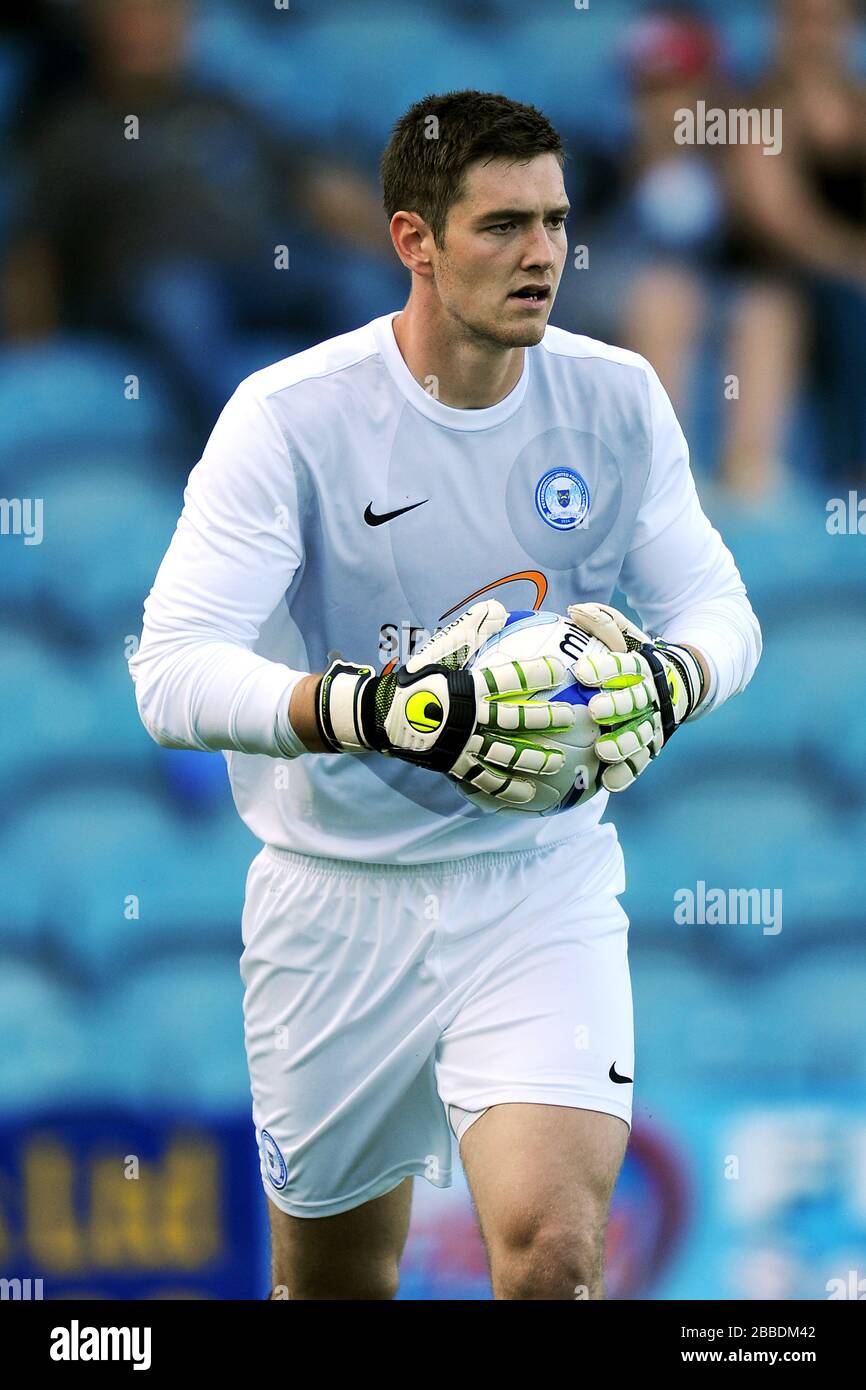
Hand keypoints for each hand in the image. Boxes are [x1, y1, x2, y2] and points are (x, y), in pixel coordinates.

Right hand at [315, 600, 578, 806]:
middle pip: (513, 718)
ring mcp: (463, 744)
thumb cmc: (417, 680)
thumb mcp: (440, 651)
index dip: (535, 673)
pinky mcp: (456, 766)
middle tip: (572, 717)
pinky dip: (509, 789)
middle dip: (545, 718)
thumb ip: (471, 631)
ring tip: (559, 762)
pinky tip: (531, 795)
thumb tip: (500, 607)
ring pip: (504, 754)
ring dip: (533, 758)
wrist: (382, 716)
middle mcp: (468, 717)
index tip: (561, 670)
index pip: (507, 677)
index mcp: (467, 687)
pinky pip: (487, 780)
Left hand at [566, 601, 704, 791]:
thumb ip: (602, 622)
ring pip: (643, 732)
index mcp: (644, 665)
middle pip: (637, 699)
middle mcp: (653, 693)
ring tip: (603, 750)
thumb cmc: (638, 657)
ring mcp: (657, 720)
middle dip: (618, 705)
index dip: (605, 669)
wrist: (683, 681)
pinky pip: (643, 760)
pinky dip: (628, 772)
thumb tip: (573, 608)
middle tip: (595, 710)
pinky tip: (609, 782)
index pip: (625, 665)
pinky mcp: (656, 743)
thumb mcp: (627, 635)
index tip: (581, 673)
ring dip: (624, 742)